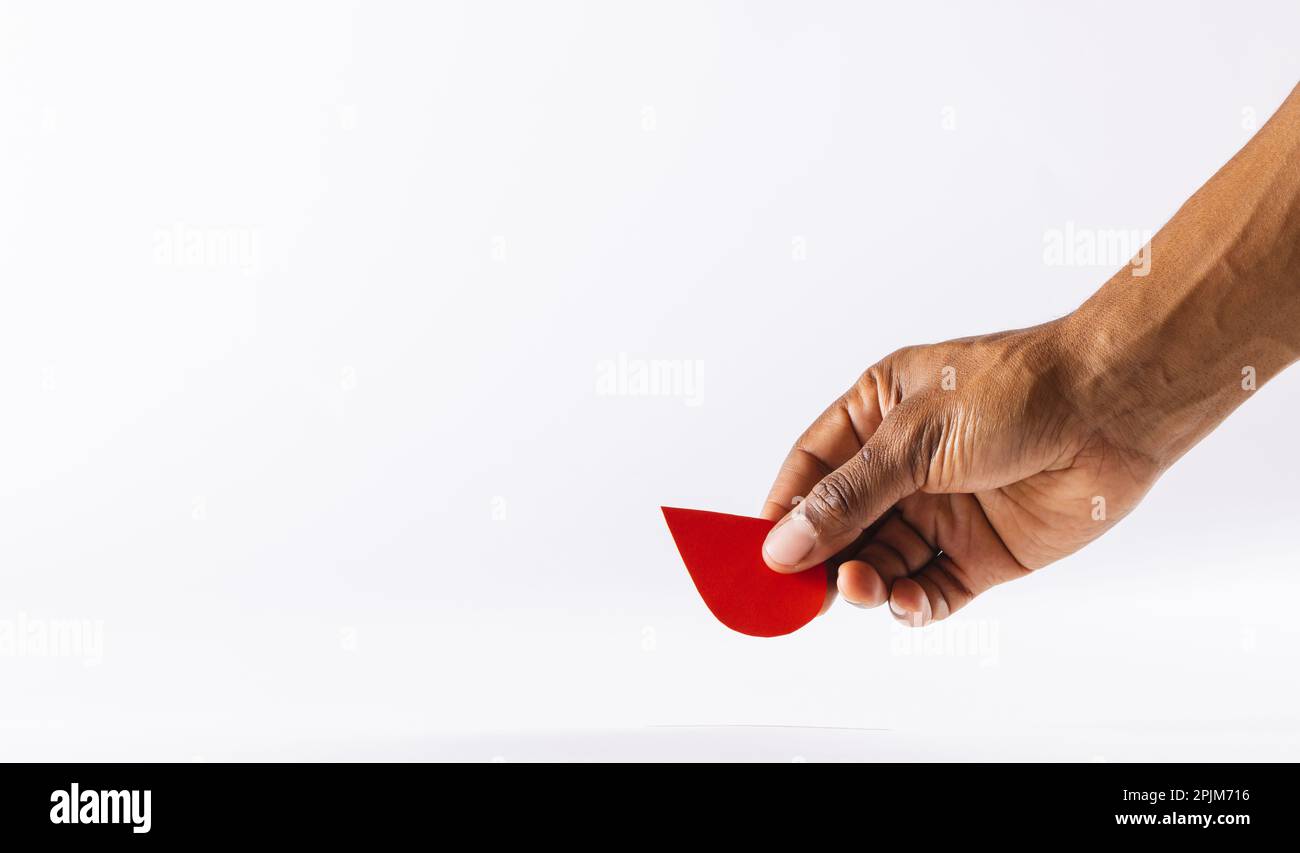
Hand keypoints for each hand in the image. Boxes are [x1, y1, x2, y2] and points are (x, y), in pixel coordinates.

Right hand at [759, 320, 1159, 625]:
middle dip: (822, 559)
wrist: (1114, 408)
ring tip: (862, 587)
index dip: (783, 511)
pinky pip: (933, 591)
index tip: (759, 554)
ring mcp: (942, 511)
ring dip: (867, 582)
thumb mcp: (914, 437)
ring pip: (883, 564)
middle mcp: (904, 467)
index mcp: (875, 415)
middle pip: (841, 526)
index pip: (811, 470)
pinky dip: (915, 605)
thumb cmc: (1016, 391)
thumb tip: (785, 542)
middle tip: (804, 591)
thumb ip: (850, 495)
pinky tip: (908, 603)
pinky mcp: (982, 553)